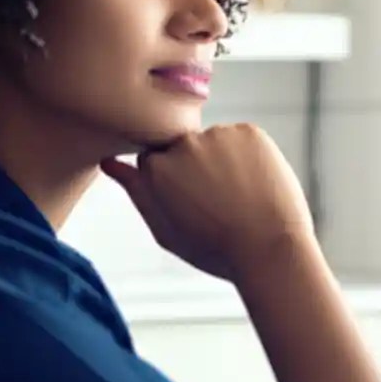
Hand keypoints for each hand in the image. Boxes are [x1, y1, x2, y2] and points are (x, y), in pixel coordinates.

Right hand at [101, 124, 315, 282]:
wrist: (270, 250)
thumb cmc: (216, 249)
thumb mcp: (166, 229)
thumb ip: (137, 191)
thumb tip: (110, 162)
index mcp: (156, 168)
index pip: (154, 161)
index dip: (175, 184)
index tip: (192, 204)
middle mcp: (184, 143)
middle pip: (183, 147)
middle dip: (197, 168)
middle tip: (220, 203)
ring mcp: (219, 134)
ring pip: (215, 142)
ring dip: (223, 160)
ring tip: (241, 196)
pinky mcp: (250, 132)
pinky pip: (243, 139)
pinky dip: (248, 156)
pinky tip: (256, 185)